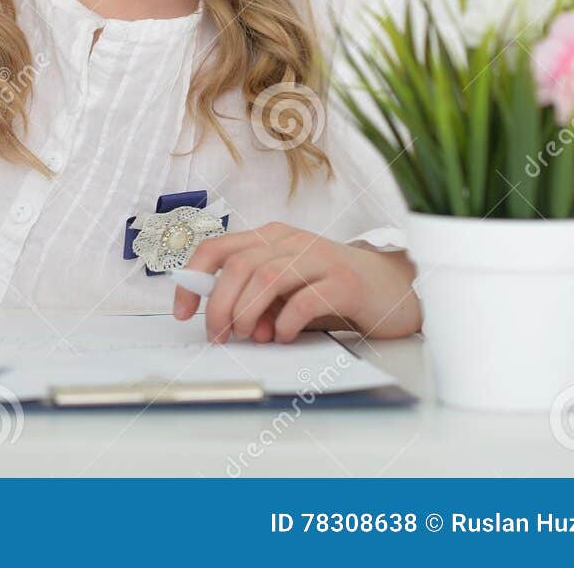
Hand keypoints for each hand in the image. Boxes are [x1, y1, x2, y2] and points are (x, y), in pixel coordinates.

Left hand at [171, 221, 421, 343]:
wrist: (392, 288)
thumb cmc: (331, 289)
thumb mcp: (286, 291)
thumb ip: (258, 301)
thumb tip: (232, 325)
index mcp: (271, 237)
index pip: (217, 248)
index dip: (192, 279)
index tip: (182, 312)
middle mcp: (292, 241)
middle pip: (239, 265)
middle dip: (219, 304)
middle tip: (217, 336)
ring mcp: (320, 258)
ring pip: (267, 277)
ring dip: (248, 312)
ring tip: (249, 337)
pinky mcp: (345, 282)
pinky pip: (305, 299)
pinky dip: (286, 321)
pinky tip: (284, 336)